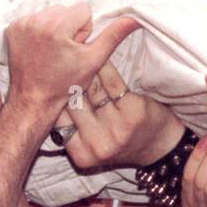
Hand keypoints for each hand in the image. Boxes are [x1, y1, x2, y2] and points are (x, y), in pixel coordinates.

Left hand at [5, 4, 139, 112]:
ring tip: (52, 51)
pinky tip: (40, 48)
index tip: (76, 48)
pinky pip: (34, 18)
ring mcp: (22, 25)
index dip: (84, 29)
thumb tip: (133, 18)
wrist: (33, 99)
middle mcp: (37, 21)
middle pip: (65, 9)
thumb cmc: (64, 84)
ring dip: (54, 27)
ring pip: (50, 13)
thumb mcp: (94, 60)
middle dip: (69, 27)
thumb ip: (113, 35)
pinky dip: (39, 30)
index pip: (82, 9)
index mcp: (57, 27)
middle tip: (64, 51)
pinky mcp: (12, 28)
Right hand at [57, 62, 184, 168]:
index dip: (52, 96)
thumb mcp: (89, 143)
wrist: (160, 147)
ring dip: (83, 68)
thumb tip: (47, 91)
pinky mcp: (132, 111)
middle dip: (64, 79)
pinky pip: (111, 82)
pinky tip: (98, 52)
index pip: (57, 119)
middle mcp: (97, 145)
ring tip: (76, 51)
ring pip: (90, 89)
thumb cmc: (119, 140)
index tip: (47, 78)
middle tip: (58, 59)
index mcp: (81, 155)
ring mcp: (116, 129)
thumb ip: (69, 126)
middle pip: (71, 102)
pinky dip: (103, 65)